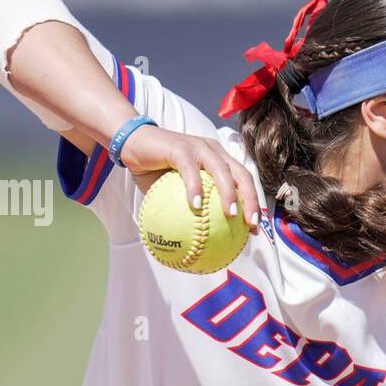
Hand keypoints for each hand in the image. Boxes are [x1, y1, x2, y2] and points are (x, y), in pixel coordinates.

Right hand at [119, 126, 262, 233]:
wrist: (131, 142)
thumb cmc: (154, 170)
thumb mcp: (174, 193)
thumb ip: (190, 211)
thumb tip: (197, 242)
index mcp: (218, 160)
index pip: (244, 181)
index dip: (253, 204)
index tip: (254, 229)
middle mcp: (213, 152)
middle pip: (242, 175)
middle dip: (251, 200)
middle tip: (250, 225)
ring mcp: (198, 147)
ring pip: (222, 170)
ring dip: (229, 194)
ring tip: (231, 216)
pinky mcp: (180, 148)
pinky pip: (191, 170)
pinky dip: (195, 188)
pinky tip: (196, 206)